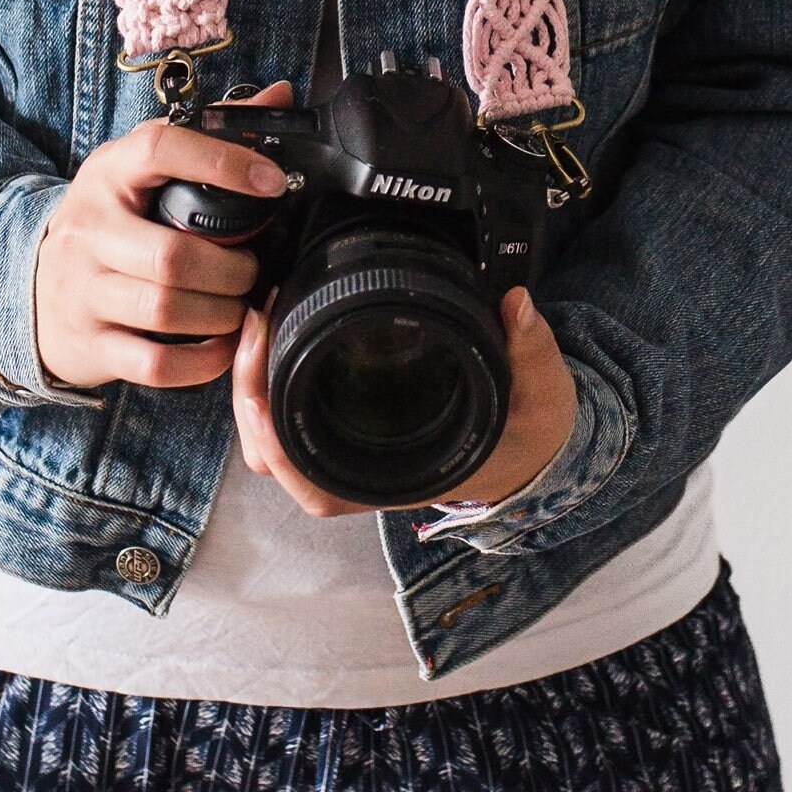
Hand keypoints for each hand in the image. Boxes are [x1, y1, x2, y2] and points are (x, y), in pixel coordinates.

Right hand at [32, 82, 293, 390]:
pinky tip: (221, 346)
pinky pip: (154, 365)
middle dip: (231, 269)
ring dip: (221, 313)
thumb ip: (214, 133)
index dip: (222, 162)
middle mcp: (89, 230)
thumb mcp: (143, 170)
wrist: (32, 289)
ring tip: (239, 306)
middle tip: (251, 270)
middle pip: (172, 256)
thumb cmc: (108, 223)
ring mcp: (84, 291)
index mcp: (108, 174)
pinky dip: (201, 362)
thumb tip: (281, 95)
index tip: (272, 182)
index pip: (159, 149)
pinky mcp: (90, 344)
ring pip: (164, 310)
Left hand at [231, 283, 578, 516]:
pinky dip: (271, 380)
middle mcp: (366, 471)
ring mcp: (353, 449)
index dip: (278, 446)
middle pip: (275, 459)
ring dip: (254, 386)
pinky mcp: (350, 420)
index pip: (317, 488)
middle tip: (256, 323)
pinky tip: (273, 332)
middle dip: (250, 396)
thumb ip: (532, 348)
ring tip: (259, 321)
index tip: (260, 389)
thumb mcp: (542, 391)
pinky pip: (291, 412)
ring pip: (274, 438)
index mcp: (402, 476)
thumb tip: (516, 304)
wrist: (532, 443)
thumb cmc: (528, 429)